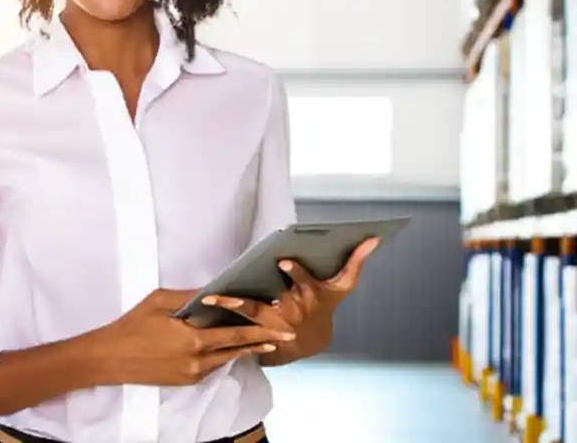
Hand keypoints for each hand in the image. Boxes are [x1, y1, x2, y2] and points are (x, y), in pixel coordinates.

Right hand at [87, 288, 296, 386]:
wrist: (110, 358)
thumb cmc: (132, 326)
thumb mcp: (159, 301)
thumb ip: (189, 297)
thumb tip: (212, 290)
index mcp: (192, 339)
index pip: (235, 334)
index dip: (260, 329)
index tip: (280, 323)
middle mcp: (197, 360)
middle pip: (237, 350)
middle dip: (263, 342)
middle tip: (287, 335)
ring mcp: (191, 374)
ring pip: (226, 360)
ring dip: (246, 350)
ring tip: (268, 341)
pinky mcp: (185, 381)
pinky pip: (212, 367)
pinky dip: (225, 356)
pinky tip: (234, 348)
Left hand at [200, 236, 380, 364]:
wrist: (310, 340)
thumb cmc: (324, 304)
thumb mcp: (342, 286)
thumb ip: (357, 261)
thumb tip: (375, 236)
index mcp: (312, 296)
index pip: (305, 282)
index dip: (295, 273)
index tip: (281, 260)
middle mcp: (293, 311)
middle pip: (269, 300)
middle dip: (248, 294)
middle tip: (227, 289)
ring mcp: (273, 324)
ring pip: (248, 313)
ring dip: (228, 306)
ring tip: (208, 299)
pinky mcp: (256, 332)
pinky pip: (236, 323)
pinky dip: (221, 315)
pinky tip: (201, 304)